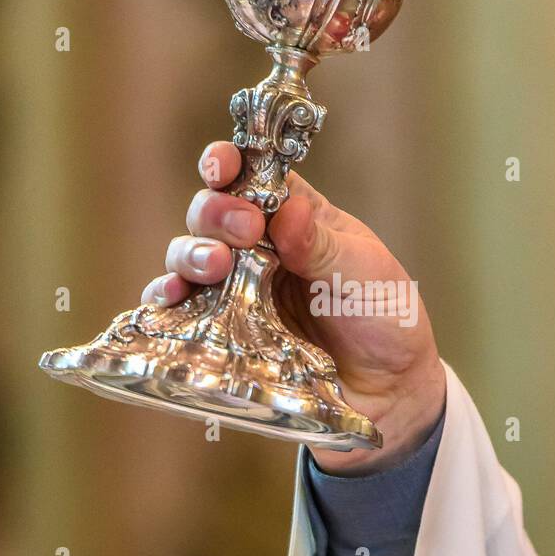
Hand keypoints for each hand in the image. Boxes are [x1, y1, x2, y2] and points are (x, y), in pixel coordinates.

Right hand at [141, 142, 445, 473]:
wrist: (389, 392)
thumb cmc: (383, 319)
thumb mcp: (364, 273)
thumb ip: (322, 244)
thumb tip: (286, 210)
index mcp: (297, 217)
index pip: (252, 176)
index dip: (229, 163)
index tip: (221, 166)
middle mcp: (260, 248)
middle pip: (212, 213)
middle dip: (215, 213)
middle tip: (242, 232)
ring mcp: (237, 290)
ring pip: (189, 256)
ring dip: (191, 254)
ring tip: (213, 267)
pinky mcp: (222, 332)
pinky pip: (179, 310)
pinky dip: (165, 298)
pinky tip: (170, 297)